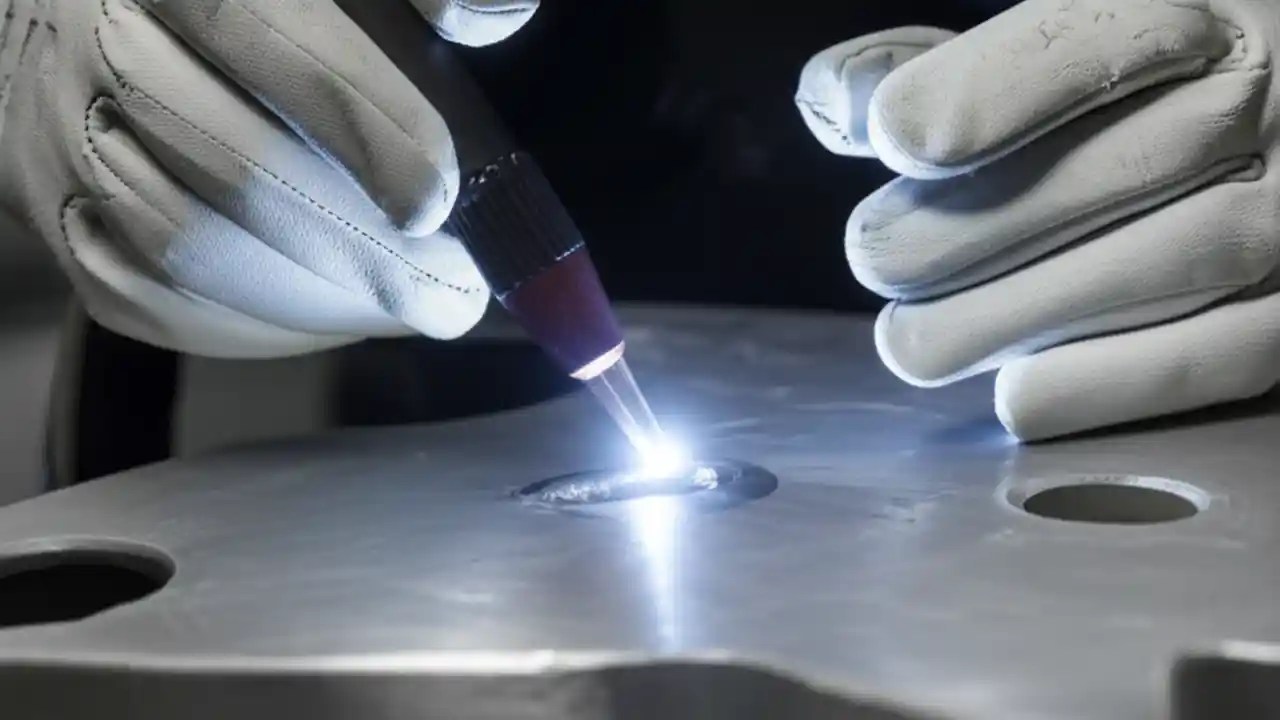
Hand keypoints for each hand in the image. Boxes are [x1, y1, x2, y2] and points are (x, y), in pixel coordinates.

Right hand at [0, 0, 535, 357]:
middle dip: (363, 251)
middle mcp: (100, 44)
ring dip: (320, 298)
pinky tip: (333, 312)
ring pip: (188, 247)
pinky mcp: (60, 219)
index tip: (438, 198)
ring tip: (410, 308)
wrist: (86, 23)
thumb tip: (491, 12)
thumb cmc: (248, 6)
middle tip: (452, 295)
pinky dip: (258, 326)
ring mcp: (65, 139)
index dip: (359, 122)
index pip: (261, 32)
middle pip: (230, 167)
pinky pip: (150, 298)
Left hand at [797, 0, 1279, 440]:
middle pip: (1095, 173)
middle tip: (878, 258)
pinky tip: (1010, 393)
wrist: (1277, 151)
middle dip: (955, 231)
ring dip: (1000, 321)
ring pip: (1145, 271)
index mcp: (1200, 16)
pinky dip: (1097, 385)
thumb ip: (948, 68)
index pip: (1082, 46)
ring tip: (910, 340)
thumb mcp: (1060, 49)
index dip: (974, 99)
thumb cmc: (1136, 100)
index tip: (893, 139)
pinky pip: (1209, 359)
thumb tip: (835, 99)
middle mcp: (1263, 106)